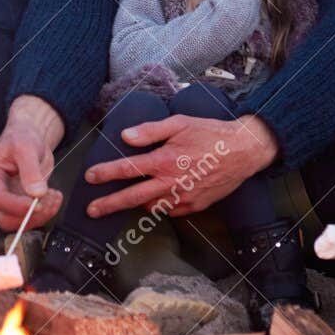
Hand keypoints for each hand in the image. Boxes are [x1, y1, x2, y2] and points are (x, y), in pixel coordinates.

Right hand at [0, 95, 63, 229]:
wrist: (30, 137)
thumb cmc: (22, 137)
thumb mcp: (26, 148)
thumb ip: (30, 170)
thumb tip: (36, 193)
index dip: (18, 206)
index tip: (38, 203)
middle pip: (5, 218)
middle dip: (29, 216)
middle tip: (47, 204)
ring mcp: (8, 199)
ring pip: (19, 221)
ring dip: (40, 216)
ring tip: (54, 197)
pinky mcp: (21, 202)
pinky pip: (32, 216)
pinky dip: (46, 211)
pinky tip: (54, 196)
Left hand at [83, 114, 278, 217]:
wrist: (243, 152)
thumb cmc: (210, 133)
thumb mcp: (179, 124)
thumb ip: (150, 131)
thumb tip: (125, 136)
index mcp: (164, 161)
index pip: (127, 169)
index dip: (106, 173)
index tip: (90, 177)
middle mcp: (171, 183)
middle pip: (133, 197)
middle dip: (109, 204)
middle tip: (91, 211)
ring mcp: (183, 198)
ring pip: (151, 206)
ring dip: (136, 204)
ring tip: (124, 201)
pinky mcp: (195, 206)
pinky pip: (170, 210)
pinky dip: (160, 206)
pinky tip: (157, 198)